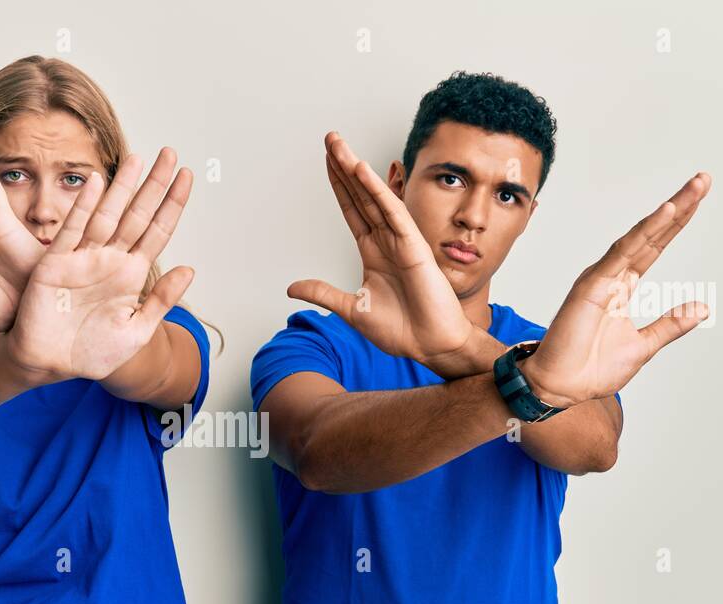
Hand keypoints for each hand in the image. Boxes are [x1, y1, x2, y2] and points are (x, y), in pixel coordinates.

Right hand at [5, 149, 194, 382]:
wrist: (49, 365)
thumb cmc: (91, 353)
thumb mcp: (135, 333)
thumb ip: (161, 301)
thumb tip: (190, 269)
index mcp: (131, 275)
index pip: (158, 231)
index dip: (173, 204)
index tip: (186, 177)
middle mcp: (110, 260)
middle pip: (137, 214)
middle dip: (154, 184)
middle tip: (170, 153)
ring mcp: (83, 258)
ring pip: (107, 214)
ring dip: (122, 187)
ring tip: (138, 158)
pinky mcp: (56, 263)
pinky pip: (72, 230)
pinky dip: (83, 208)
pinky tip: (96, 183)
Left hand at [287, 131, 473, 365]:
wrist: (429, 345)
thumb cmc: (400, 329)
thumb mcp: (350, 309)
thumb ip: (323, 293)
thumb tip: (292, 288)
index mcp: (373, 251)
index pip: (352, 209)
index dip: (339, 185)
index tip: (326, 161)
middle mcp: (386, 240)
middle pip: (360, 195)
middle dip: (344, 166)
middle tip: (330, 138)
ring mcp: (400, 240)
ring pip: (373, 197)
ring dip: (355, 170)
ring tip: (339, 146)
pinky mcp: (413, 247)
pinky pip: (393, 213)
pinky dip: (377, 192)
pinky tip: (362, 172)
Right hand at [522, 173, 712, 407]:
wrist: (561, 388)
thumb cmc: (591, 369)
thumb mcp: (644, 346)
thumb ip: (670, 325)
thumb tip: (701, 308)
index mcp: (622, 287)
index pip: (655, 247)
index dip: (677, 223)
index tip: (698, 199)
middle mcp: (611, 276)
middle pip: (651, 235)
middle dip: (679, 206)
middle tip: (703, 180)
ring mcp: (601, 278)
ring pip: (639, 237)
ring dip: (667, 212)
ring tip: (693, 189)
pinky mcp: (591, 286)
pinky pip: (623, 254)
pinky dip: (645, 232)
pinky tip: (666, 213)